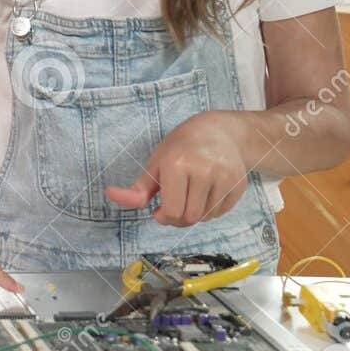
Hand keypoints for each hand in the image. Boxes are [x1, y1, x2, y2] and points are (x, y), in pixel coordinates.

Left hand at [105, 110, 248, 225]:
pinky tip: (205, 194)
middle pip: (189, 217)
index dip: (163, 217)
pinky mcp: (239, 184)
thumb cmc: (181, 147)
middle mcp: (203, 171)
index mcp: (177, 165)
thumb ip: (138, 187)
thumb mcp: (156, 163)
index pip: (172, 210)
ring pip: (206, 217)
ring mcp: (225, 178)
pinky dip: (210, 211)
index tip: (159, 211)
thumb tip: (110, 195)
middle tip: (173, 208)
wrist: (219, 131)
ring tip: (189, 197)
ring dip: (194, 214)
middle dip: (177, 219)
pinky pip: (221, 212)